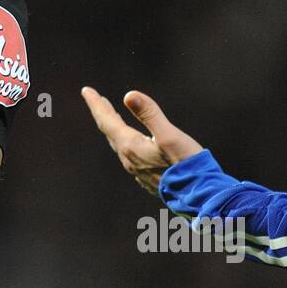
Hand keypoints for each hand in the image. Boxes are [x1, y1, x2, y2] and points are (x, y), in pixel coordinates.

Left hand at [81, 88, 204, 195]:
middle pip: (110, 132)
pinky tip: (132, 142)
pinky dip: (125, 140)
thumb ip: (149, 114)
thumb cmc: (186, 165)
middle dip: (103, 114)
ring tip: (112, 117)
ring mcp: (138, 171)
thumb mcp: (169, 135)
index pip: (107, 121)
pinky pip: (130, 155)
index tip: (86, 90)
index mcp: (131, 147)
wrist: (200, 197)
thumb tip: (128, 95)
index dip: (96, 104)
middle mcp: (130, 160)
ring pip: (120, 144)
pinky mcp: (148, 178)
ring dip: (114, 128)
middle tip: (97, 100)